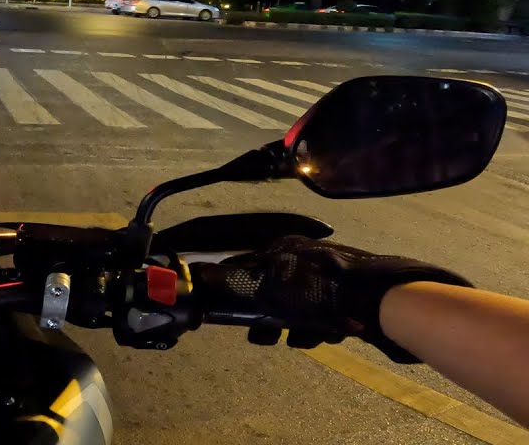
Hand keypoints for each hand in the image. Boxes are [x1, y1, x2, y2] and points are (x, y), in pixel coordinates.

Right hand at [195, 235, 470, 361]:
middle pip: (275, 292)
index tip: (238, 317)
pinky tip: (331, 333)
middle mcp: (304, 256)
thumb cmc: (322, 293)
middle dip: (272, 317)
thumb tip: (202, 272)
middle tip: (271, 337)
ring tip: (309, 337)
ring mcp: (327, 274)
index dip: (241, 294)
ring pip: (299, 306)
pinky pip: (323, 312)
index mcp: (284, 248)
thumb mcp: (274, 287)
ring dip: (299, 326)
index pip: (249, 268)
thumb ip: (239, 281)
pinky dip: (322, 325)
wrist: (384, 301)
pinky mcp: (347, 292)